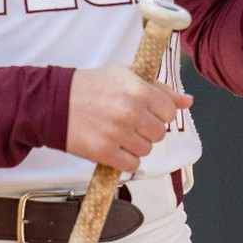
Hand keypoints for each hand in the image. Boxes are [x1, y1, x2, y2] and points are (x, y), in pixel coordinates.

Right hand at [66, 67, 190, 171]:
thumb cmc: (92, 87)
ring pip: (146, 150)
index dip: (159, 113)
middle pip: (159, 134)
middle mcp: (129, 111)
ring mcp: (117, 133)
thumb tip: (188, 101)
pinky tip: (113, 146)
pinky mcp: (104, 152)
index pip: (169, 112)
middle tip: (129, 123)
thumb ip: (160, 89)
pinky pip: (131, 165)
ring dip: (135, 145)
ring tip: (118, 133)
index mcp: (138, 89)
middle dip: (147, 130)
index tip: (146, 112)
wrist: (53, 102)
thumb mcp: (127, 77)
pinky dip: (124, 160)